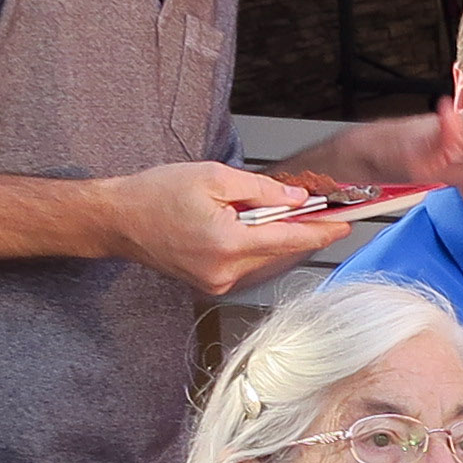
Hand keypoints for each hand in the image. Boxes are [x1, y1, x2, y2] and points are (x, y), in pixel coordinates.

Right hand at [94, 159, 366, 297]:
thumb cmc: (156, 194)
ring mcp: (216, 283)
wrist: (118, 219)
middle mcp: (224, 271)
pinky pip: (246, 264)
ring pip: (264, 259)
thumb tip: (296, 201)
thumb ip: (260, 191)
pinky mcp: (209, 284)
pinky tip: (247, 226)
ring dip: (274, 236)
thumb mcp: (213, 177)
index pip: (288, 240)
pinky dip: (254, 245)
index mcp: (226, 243)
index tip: (344, 223)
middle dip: (298, 229)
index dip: (320, 231)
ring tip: (268, 212)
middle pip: (279, 251)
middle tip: (316, 208)